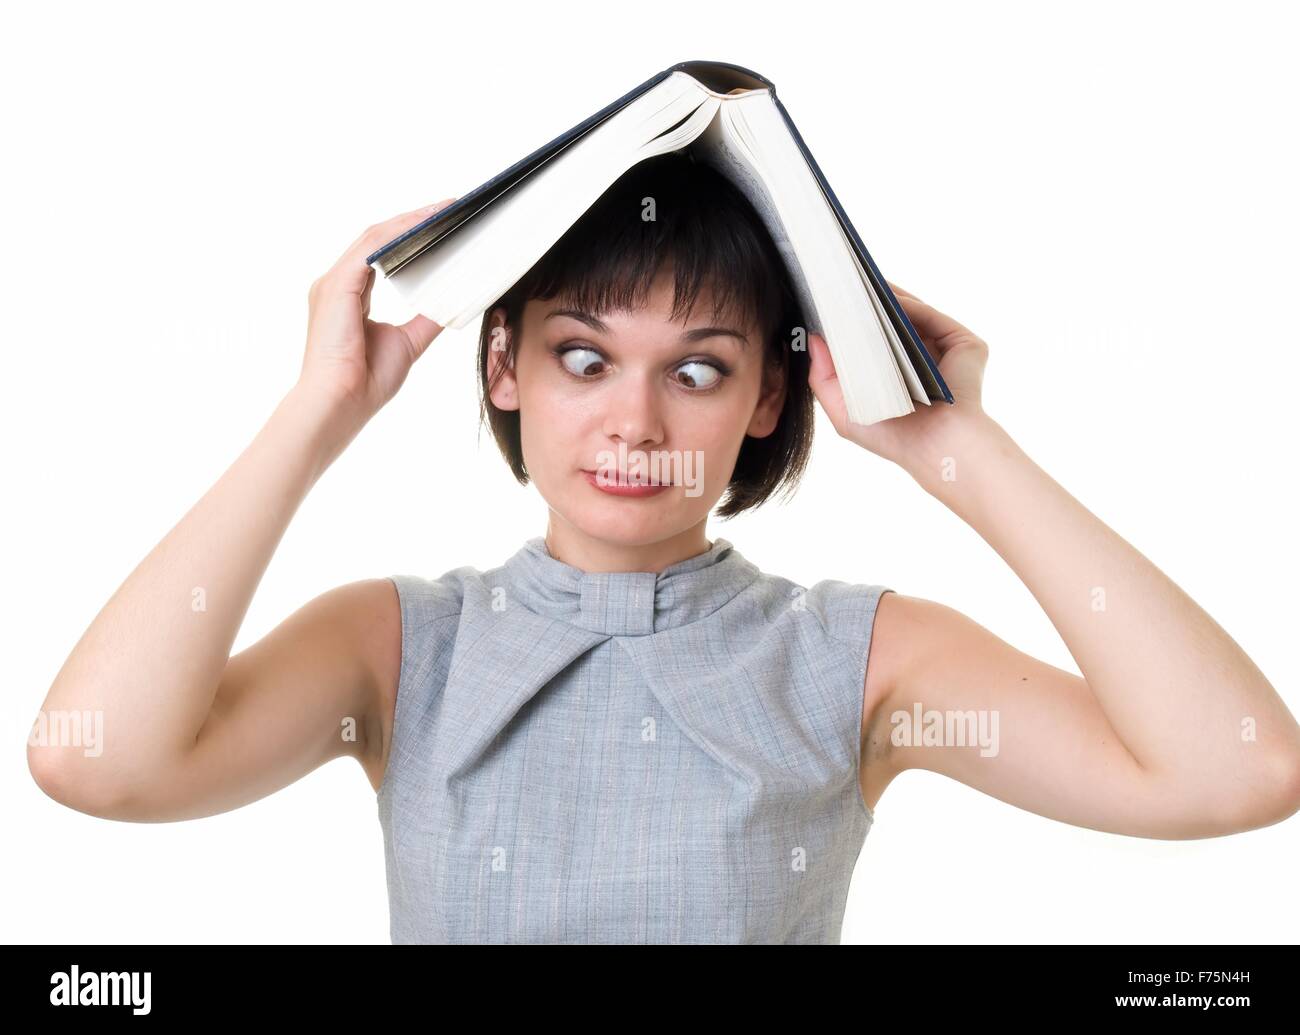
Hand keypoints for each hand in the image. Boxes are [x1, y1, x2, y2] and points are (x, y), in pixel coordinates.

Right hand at [296, 200, 456, 425]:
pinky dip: (397, 235)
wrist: (341, 404)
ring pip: (374, 238)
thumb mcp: (407, 343)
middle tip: (449, 207)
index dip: (409, 236)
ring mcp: (333, 283)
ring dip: (409, 221)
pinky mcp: (337, 286)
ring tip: (443, 210)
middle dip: (413, 221)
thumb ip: (425, 320)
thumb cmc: (366, 381)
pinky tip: (422, 227)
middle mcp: (338, 284)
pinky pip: (370, 249)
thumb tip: (450, 303)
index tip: (441, 224)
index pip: (381, 255)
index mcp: (349, 296)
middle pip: (377, 239)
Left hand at [807, 282, 990, 467]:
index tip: (829, 298)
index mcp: (895, 369)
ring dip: (885, 296)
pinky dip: (910, 306)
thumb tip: (814, 337)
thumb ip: (823, 376)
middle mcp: (921, 356)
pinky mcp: (964, 344)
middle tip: (841, 280)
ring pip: (912, 313)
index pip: (872, 334)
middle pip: (891, 318)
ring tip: (858, 282)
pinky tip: (887, 300)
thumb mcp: (844, 409)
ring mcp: (944, 348)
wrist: (934, 447)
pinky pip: (932, 317)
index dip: (852, 317)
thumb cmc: (891, 436)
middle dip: (867, 300)